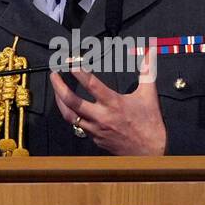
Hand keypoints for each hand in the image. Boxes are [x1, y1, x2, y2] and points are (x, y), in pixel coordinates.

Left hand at [49, 46, 166, 155]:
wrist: (150, 152)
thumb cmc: (150, 123)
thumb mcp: (149, 95)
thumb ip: (146, 72)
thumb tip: (149, 53)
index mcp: (114, 103)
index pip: (91, 84)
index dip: (78, 72)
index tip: (69, 62)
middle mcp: (101, 116)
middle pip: (72, 101)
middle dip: (59, 86)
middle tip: (53, 75)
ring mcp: (96, 129)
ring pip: (70, 116)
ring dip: (60, 102)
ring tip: (56, 90)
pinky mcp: (95, 139)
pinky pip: (79, 126)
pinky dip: (72, 115)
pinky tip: (70, 108)